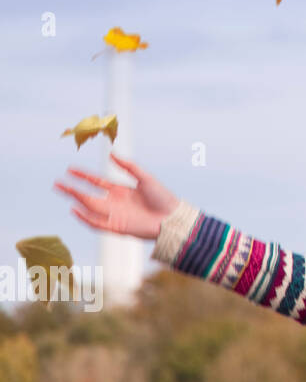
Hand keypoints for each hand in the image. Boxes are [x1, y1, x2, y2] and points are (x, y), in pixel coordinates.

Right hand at [53, 153, 179, 240]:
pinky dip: (85, 218)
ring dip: (76, 200)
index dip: (83, 176)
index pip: (97, 182)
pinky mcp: (117, 227)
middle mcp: (115, 202)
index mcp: (121, 190)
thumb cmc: (163, 198)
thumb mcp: (145, 178)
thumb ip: (128, 166)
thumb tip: (111, 153)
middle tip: (57, 182)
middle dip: (73, 189)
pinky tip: (75, 209)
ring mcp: (114, 215)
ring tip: (64, 190)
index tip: (70, 169)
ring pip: (90, 207)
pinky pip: (97, 223)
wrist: (173, 218)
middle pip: (89, 195)